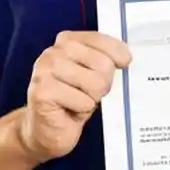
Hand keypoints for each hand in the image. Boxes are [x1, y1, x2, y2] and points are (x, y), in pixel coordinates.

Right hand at [16, 31, 131, 162]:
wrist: (46, 129)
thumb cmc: (72, 100)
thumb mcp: (92, 73)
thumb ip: (105, 59)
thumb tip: (126, 57)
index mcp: (66, 41)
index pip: (101, 40)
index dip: (118, 53)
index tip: (124, 62)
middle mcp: (53, 52)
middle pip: (103, 63)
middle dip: (103, 83)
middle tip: (89, 93)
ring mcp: (45, 71)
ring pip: (95, 83)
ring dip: (92, 98)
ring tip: (78, 101)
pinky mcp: (43, 93)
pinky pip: (83, 101)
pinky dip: (82, 110)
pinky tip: (68, 110)